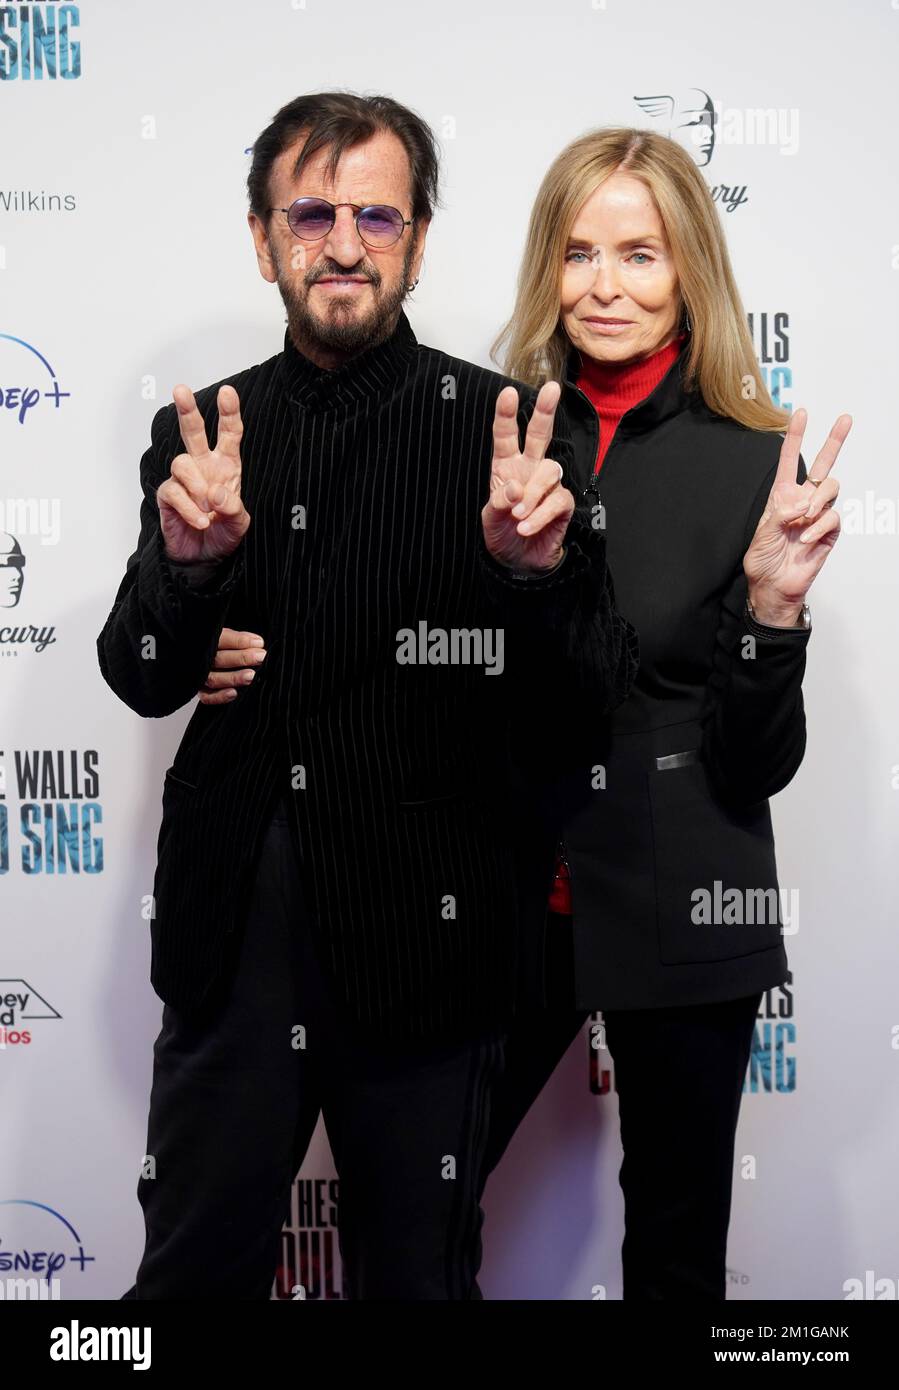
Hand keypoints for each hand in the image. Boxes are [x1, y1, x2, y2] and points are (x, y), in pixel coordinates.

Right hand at [157, 384, 250, 562]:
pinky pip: (173, 491)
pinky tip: (198, 521)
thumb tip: (218, 493)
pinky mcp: (168, 496)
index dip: (229, 413)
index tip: (227, 392)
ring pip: (181, 462)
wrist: (203, 558)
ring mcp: (184, 480)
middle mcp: (203, 467)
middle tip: (181, 390)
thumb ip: (233, 509)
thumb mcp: (239, 524)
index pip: (229, 435)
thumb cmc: (223, 535)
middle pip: (193, 432)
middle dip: (187, 410)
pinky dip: (188, 508)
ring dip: (196, 485)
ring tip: (207, 509)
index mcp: (226, 466)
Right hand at [197, 627, 265, 704]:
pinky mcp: (202, 692)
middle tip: (260, 657)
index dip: (240, 641)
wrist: (200, 662)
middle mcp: (202, 660)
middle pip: (219, 660)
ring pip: (214, 679)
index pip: (221, 640)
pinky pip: (207, 697)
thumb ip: (238, 638)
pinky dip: (220, 696)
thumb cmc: (221, 649)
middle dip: (242, 658)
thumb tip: (257, 642)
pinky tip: (234, 693)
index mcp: (207, 643)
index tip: (258, 643)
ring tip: (251, 675)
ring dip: (234, 677)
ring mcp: (200, 677)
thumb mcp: (226, 637)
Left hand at [481, 381, 574, 572]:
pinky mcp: (562, 504)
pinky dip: (539, 515)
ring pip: (550, 471)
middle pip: (540, 435)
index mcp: (507, 466)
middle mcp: (529, 469)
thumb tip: (514, 488)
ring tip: (518, 515)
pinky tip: (526, 527)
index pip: (506, 437)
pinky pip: (556, 501)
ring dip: (532, 494)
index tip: (508, 393)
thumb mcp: (490, 518)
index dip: (506, 415)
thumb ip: (498, 502)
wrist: (518, 561)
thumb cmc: (502, 533)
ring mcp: (548, 486)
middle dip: (545, 411)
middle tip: (551, 389)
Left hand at [743, 407, 850, 625]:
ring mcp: (818, 515)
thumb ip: (779, 515)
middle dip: (834, 441)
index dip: (795, 438)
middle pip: (823, 465)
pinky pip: (832, 518)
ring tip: (802, 520)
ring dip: (816, 501)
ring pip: (831, 488)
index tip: (800, 413)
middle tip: (845, 419)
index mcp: (782, 497)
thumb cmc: (763, 560)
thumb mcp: (762, 534)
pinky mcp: (829, 532)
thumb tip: (802, 503)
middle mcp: (802, 501)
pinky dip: (819, 526)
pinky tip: (806, 539)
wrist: (773, 587)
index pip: (789, 461)